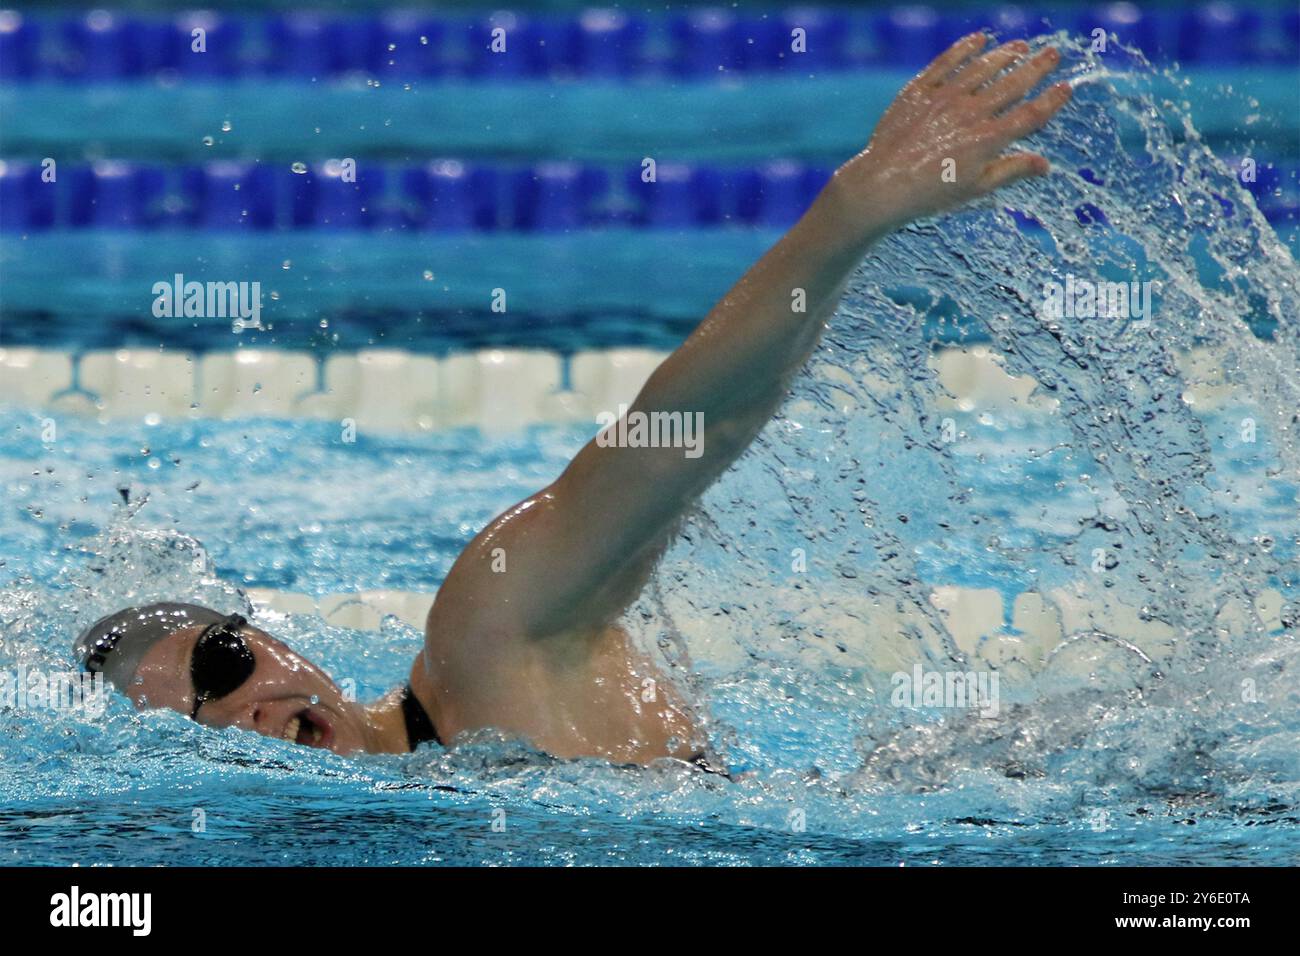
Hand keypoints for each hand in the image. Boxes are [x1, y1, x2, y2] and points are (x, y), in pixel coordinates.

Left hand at [828, 33, 1071, 235]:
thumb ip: (1010, 171)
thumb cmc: (929, 194)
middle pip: (1013, 84)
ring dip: (1006, 54)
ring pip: (983, 67)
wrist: (881, 185)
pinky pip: (947, 62)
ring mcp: (944, 98)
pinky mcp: (920, 90)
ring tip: (1021, 46)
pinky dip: (966, 48)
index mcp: (988, 140)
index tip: (1068, 87)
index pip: (1031, 115)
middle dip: (1037, 67)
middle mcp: (971, 113)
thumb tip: (1045, 165)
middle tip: (1054, 54)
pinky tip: (980, 39)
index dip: (1052, 100)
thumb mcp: (973, 189)